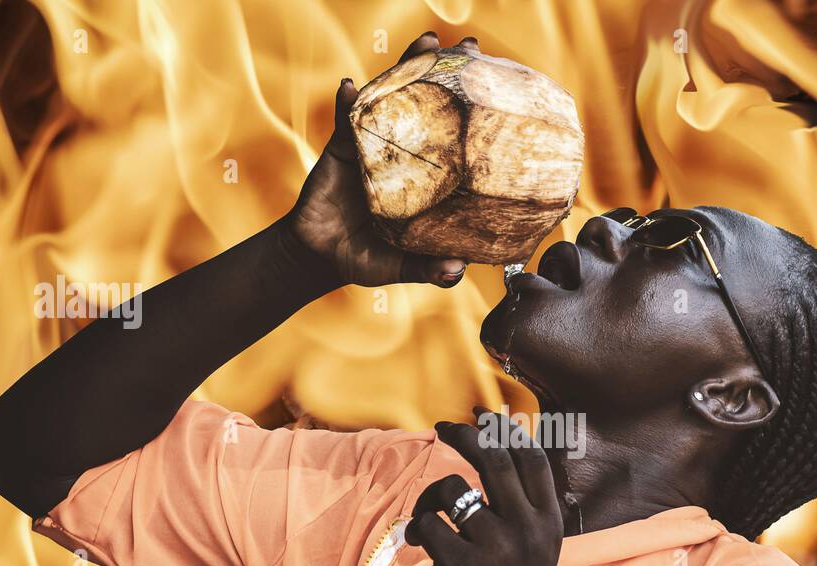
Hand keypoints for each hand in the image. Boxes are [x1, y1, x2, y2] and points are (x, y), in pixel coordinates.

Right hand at [283, 32, 471, 287]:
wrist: (320, 257)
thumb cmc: (367, 260)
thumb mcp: (401, 266)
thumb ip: (426, 268)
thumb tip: (457, 271)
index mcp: (427, 180)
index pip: (453, 138)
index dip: (471, 112)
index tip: (496, 87)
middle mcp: (406, 156)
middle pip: (428, 104)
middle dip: (446, 72)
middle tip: (467, 47)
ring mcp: (375, 146)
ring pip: (392, 99)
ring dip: (405, 67)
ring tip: (424, 42)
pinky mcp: (343, 147)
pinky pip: (347, 119)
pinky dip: (349, 102)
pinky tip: (351, 87)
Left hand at [405, 409, 563, 565]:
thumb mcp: (534, 547)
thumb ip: (523, 504)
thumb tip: (496, 442)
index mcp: (549, 523)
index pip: (531, 458)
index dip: (504, 430)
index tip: (481, 416)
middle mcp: (529, 530)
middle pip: (493, 459)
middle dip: (464, 435)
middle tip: (443, 427)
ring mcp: (497, 549)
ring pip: (452, 489)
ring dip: (430, 495)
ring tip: (429, 516)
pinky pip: (429, 523)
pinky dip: (417, 527)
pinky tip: (419, 544)